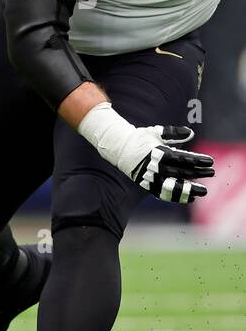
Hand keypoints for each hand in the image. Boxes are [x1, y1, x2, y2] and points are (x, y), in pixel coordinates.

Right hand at [78, 103, 213, 203]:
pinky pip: (164, 193)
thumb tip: (190, 133)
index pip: (182, 158)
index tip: (210, 161)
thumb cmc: (138, 138)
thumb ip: (173, 133)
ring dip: (189, 189)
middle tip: (212, 173)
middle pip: (181, 171)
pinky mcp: (147, 185)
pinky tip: (190, 198)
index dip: (197, 160)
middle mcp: (155, 166)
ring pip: (173, 186)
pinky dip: (177, 196)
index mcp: (158, 152)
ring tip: (203, 191)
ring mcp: (150, 177)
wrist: (117, 148)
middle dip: (198, 173)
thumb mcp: (155, 132)